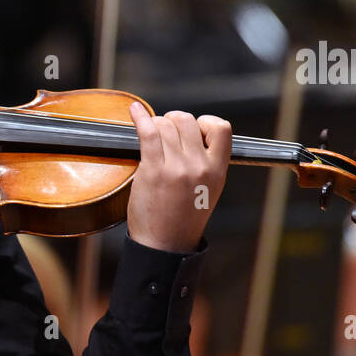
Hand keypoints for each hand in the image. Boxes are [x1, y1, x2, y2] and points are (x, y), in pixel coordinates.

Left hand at [126, 103, 230, 252]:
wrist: (165, 245)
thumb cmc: (183, 218)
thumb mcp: (209, 189)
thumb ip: (206, 162)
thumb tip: (192, 132)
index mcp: (217, 170)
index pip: (221, 127)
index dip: (204, 122)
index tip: (192, 131)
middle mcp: (199, 166)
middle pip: (187, 120)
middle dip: (173, 121)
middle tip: (164, 133)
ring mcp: (177, 168)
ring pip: (166, 124)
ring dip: (155, 124)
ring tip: (151, 135)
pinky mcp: (153, 171)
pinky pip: (148, 133)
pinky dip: (139, 117)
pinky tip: (134, 110)